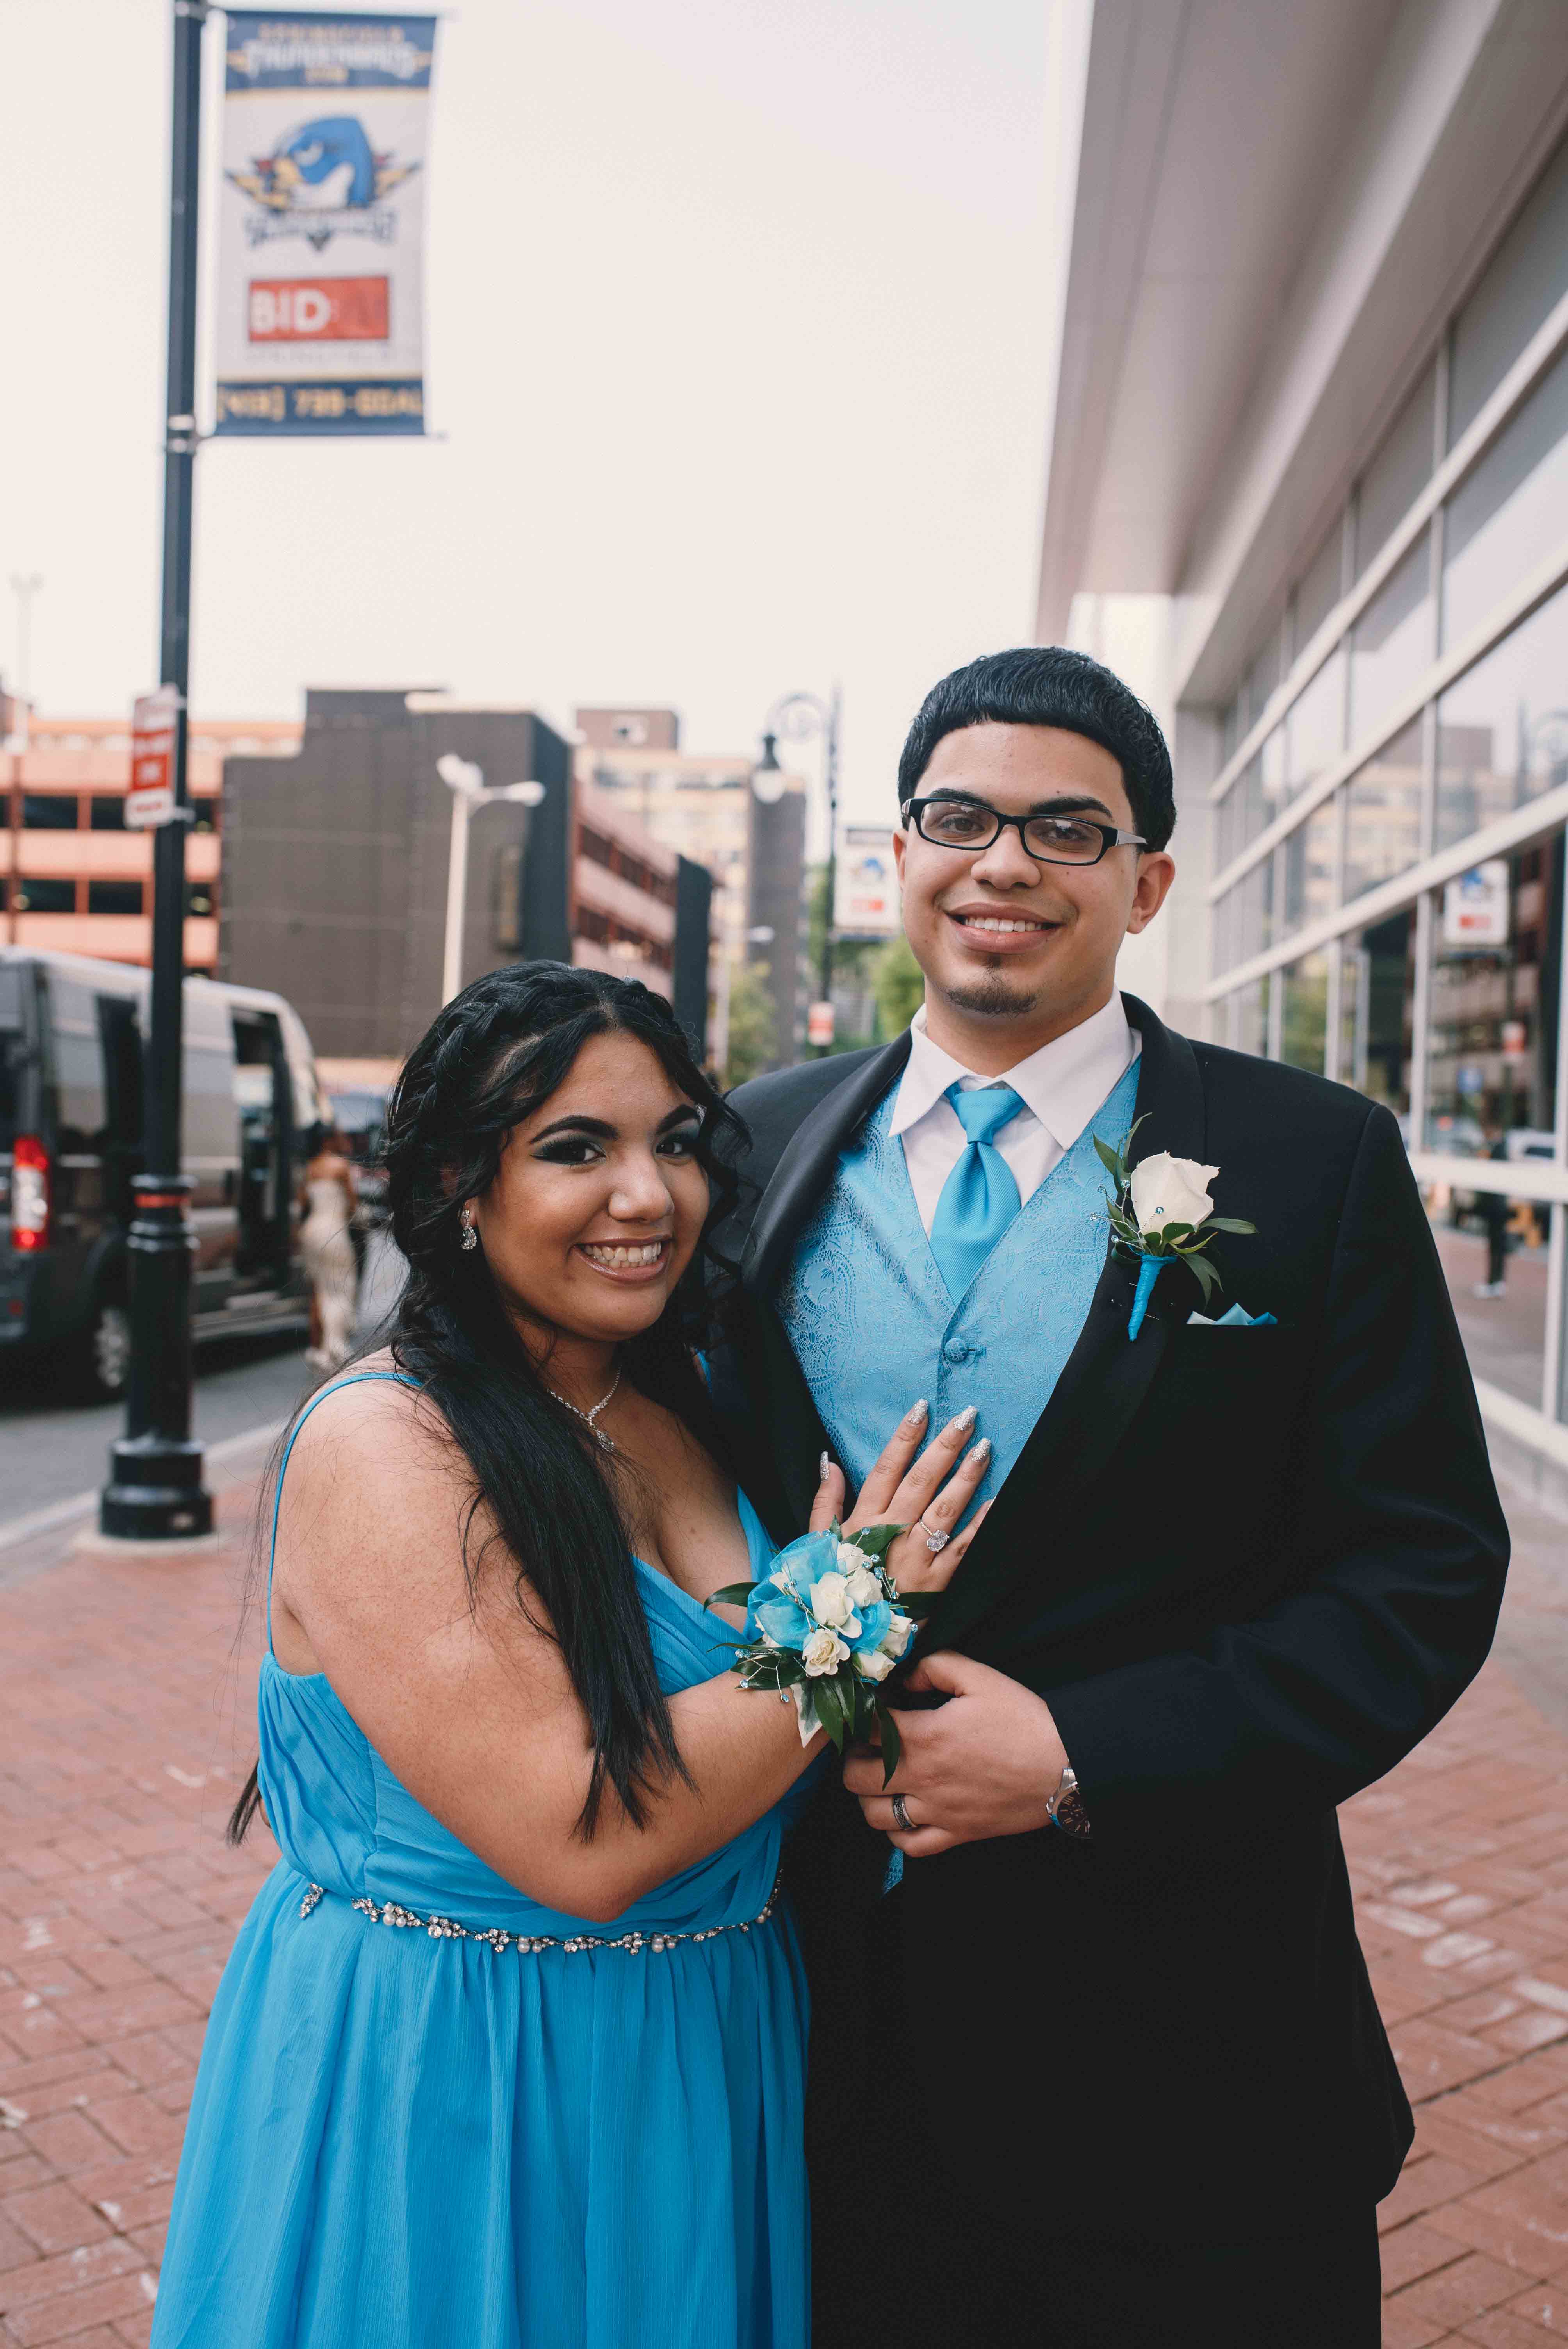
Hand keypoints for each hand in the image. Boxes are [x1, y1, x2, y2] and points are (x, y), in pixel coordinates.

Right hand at [809, 1400, 991, 1594]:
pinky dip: (980, 1525)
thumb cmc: (836, 1586)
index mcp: (864, 1520)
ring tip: (984, 1448)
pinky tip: (995, 1501)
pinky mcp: (938, 1581)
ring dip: (966, 1477)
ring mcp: (917, 1557)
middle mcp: (892, 1533)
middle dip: (945, 1446)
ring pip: (944, 1509)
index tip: (921, 1409)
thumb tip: (830, 1462)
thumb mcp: (820, 1543)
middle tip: (967, 1417)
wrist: (852, 1639)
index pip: (887, 1468)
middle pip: (921, 1481)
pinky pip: (962, 1548)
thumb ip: (825, 1502)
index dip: (904, 1437)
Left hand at [842, 1650, 1067, 1856]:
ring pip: (876, 1817)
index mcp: (924, 1737)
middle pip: (856, 1778)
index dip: (862, 1715)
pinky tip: (901, 1815)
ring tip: (879, 1779)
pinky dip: (897, 1833)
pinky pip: (910, 1846)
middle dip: (852, 1759)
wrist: (1065, 1767)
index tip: (873, 1708)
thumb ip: (937, 1667)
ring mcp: (938, 1812)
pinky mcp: (957, 1834)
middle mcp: (923, 1779)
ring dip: (868, 1797)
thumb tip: (905, 1677)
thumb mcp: (981, 1678)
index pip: (867, 1729)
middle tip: (866, 1746)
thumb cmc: (1024, 1721)